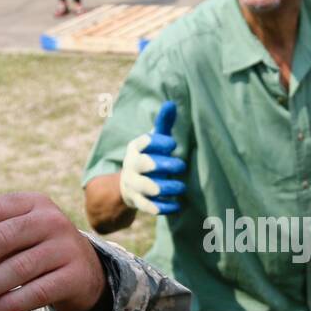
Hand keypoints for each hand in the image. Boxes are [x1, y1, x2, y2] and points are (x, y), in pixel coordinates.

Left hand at [0, 192, 106, 310]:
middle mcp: (52, 220)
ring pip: (18, 268)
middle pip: (1, 238)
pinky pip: (37, 292)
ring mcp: (67, 247)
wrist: (82, 271)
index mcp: (32, 203)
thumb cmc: (32, 248)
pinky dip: (10, 304)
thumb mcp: (5, 234)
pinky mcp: (75, 276)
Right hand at [120, 101, 185, 215]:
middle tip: (181, 166)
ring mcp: (133, 185)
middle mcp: (131, 166)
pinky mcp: (138, 203)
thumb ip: (163, 124)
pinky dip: (165, 207)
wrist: (128, 186)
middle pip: (145, 164)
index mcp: (135, 148)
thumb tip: (171, 103)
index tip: (173, 144)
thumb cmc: (149, 157)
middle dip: (164, 165)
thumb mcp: (154, 140)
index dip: (158, 142)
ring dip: (167, 187)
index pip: (144, 142)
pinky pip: (150, 207)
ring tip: (181, 187)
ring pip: (148, 187)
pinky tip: (178, 205)